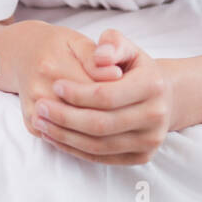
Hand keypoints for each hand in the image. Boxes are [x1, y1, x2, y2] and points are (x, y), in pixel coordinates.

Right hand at [15, 22, 122, 141]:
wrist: (21, 52)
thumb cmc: (57, 46)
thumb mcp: (78, 41)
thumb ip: (97, 56)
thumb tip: (115, 74)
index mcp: (53, 65)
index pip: (97, 92)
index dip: (120, 97)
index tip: (135, 95)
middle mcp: (39, 89)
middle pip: (87, 117)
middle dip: (115, 120)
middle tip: (133, 116)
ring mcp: (33, 109)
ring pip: (75, 135)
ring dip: (103, 137)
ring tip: (122, 130)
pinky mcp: (30, 123)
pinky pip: (62, 142)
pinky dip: (84, 145)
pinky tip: (101, 137)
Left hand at [34, 28, 171, 164]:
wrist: (161, 95)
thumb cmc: (133, 67)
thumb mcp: (125, 47)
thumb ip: (111, 43)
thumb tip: (100, 57)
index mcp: (152, 85)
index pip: (107, 95)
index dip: (78, 93)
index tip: (55, 86)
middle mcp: (156, 116)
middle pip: (101, 124)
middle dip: (66, 117)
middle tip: (40, 107)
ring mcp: (150, 140)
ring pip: (99, 145)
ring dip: (65, 136)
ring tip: (41, 123)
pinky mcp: (141, 157)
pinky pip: (103, 158)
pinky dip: (75, 150)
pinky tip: (55, 137)